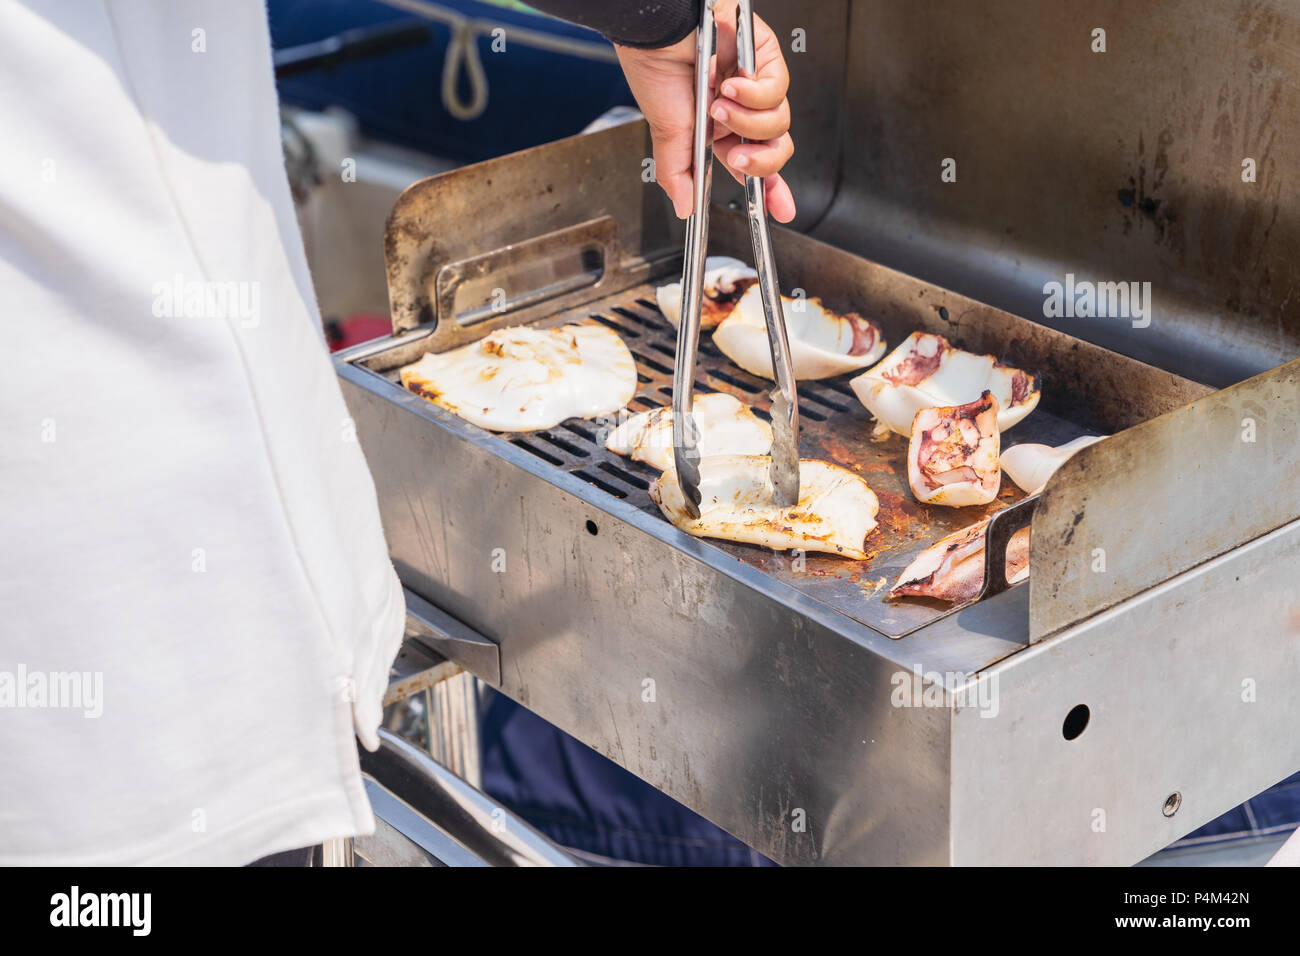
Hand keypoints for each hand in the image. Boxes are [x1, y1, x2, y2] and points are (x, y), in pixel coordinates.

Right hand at [614, 2, 795, 222]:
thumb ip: (679, 174)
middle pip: (775, 149)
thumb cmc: (657, 71)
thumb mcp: (668, 135)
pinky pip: (776, 90)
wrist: (658, 34)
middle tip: (737, 160)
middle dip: (760, 162)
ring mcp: (755, 85)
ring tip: (717, 106)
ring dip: (746, 122)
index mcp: (720, 131)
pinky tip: (730, 84)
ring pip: (778, 123)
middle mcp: (741, 110)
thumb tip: (684, 207)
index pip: (752, 163)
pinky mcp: (765, 59)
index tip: (781, 210)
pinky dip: (753, 93)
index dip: (771, 188)